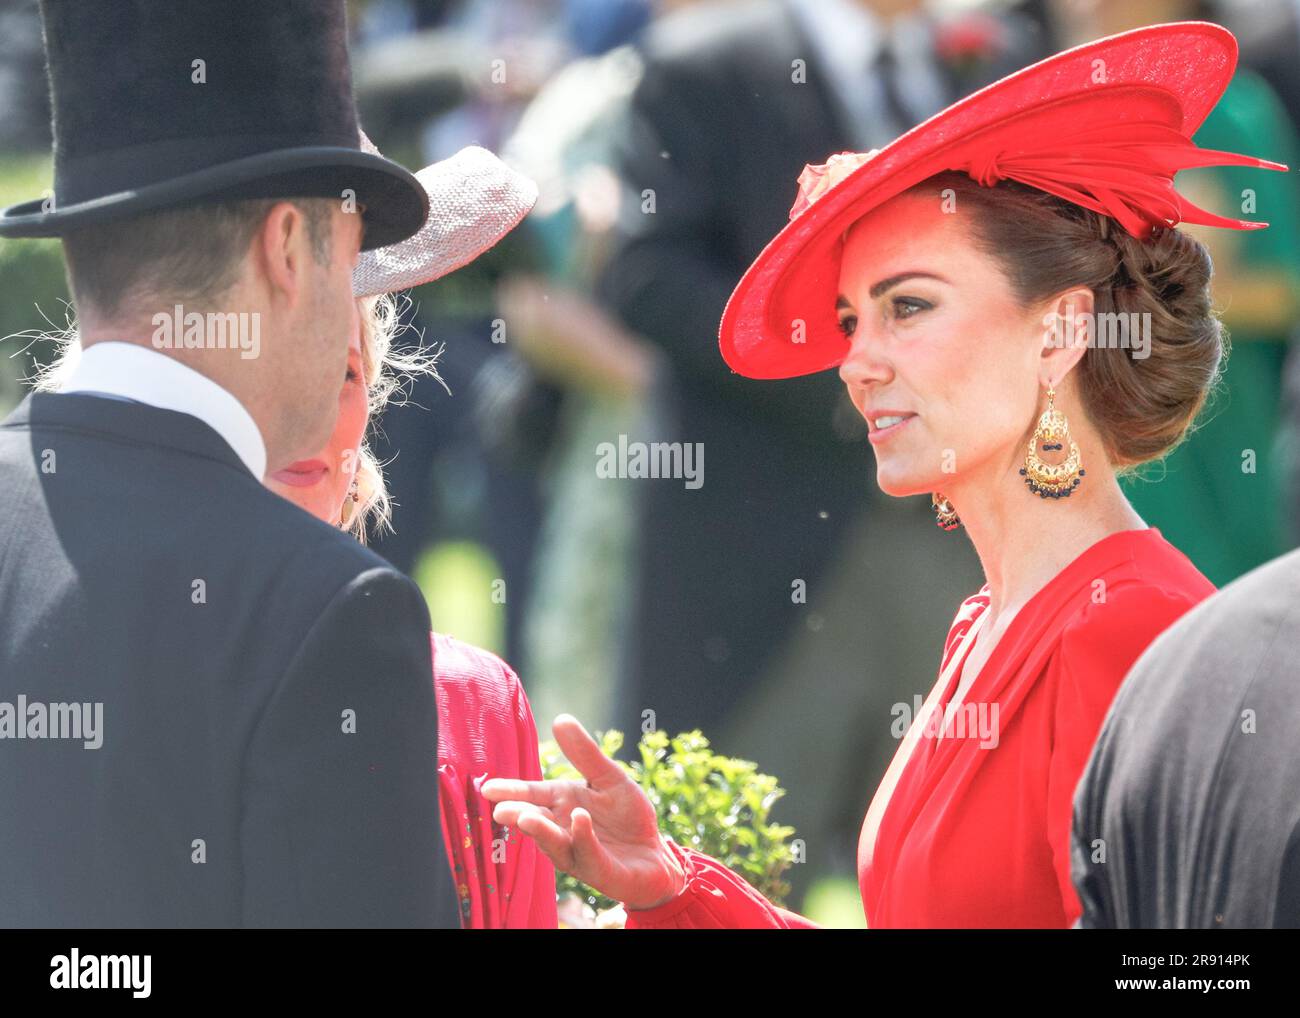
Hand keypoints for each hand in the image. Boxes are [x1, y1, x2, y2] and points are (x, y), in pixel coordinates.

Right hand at [481, 714, 685, 909]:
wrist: (656, 856)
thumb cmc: (628, 817)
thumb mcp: (610, 778)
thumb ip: (585, 754)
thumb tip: (560, 718)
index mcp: (562, 803)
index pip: (533, 795)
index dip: (511, 791)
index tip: (488, 788)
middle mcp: (562, 830)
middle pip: (535, 821)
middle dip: (518, 816)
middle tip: (501, 810)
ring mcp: (577, 852)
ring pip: (554, 843)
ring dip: (541, 831)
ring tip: (527, 817)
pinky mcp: (598, 870)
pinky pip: (587, 853)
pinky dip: (582, 836)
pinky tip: (579, 819)